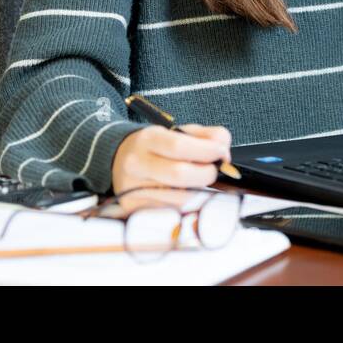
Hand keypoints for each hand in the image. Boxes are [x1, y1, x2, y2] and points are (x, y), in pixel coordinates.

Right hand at [111, 122, 231, 212]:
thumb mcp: (179, 132)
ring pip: (178, 197)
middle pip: (179, 175)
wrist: (119, 159)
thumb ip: (207, 136)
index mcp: (148, 139)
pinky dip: (184, 203)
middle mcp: (136, 164)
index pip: (179, 146)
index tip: (222, 153)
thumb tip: (224, 150)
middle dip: (206, 174)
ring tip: (196, 181)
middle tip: (213, 170)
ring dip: (197, 191)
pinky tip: (181, 192)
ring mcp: (132, 189)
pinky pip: (170, 210)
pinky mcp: (134, 209)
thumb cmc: (156, 147)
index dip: (207, 151)